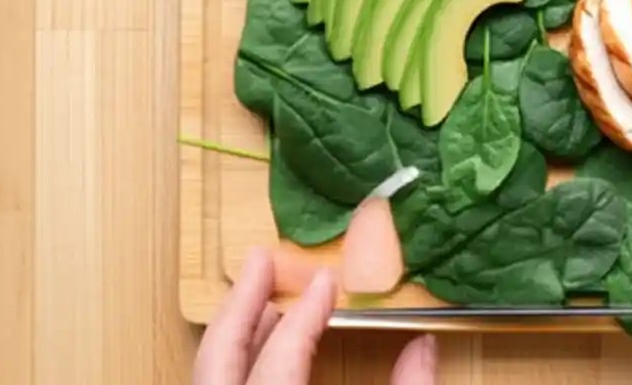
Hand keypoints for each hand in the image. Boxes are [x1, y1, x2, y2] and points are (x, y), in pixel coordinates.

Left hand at [194, 248, 436, 383]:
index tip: (326, 282)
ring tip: (264, 299)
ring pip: (208, 377)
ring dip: (237, 335)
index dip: (304, 319)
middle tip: (259, 258)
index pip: (280, 363)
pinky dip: (236, 366)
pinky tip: (261, 352)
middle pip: (218, 361)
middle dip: (239, 306)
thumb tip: (423, 346)